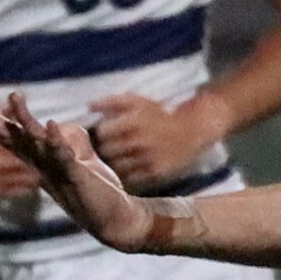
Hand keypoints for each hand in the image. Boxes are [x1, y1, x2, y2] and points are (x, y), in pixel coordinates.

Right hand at [0, 94, 155, 250]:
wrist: (112, 220)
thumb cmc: (93, 191)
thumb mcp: (73, 161)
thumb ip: (61, 145)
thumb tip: (52, 126)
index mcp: (38, 160)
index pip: (8, 138)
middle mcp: (42, 164)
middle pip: (12, 138)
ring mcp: (57, 170)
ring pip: (36, 141)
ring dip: (24, 119)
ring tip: (14, 97)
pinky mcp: (76, 176)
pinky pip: (64, 156)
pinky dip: (57, 141)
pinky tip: (51, 125)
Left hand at [89, 90, 226, 184]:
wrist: (191, 132)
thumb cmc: (159, 115)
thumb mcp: (138, 101)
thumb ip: (112, 101)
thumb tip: (89, 106)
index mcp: (134, 120)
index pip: (103, 131)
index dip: (104, 132)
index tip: (110, 132)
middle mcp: (141, 140)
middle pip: (107, 150)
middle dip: (108, 148)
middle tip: (116, 146)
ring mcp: (148, 158)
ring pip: (117, 166)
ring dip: (117, 162)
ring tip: (124, 156)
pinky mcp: (156, 173)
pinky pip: (131, 178)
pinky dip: (129, 173)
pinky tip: (134, 165)